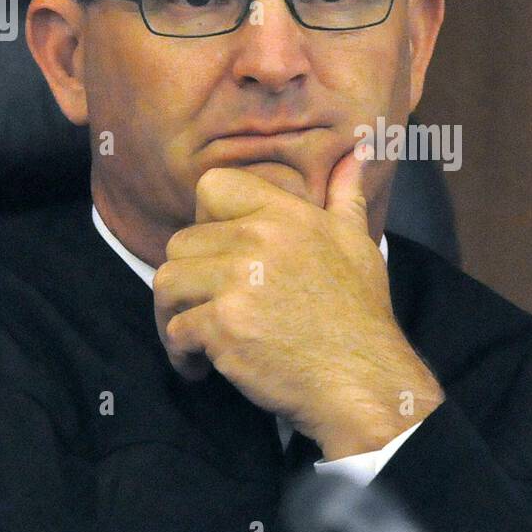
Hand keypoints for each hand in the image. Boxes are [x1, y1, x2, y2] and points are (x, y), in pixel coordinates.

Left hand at [153, 151, 443, 459]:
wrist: (363, 380)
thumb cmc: (360, 315)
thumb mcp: (358, 243)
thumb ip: (346, 195)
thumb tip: (359, 151)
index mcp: (287, 215)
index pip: (212, 186)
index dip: (206, 219)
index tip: (218, 253)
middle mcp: (260, 241)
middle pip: (182, 242)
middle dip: (188, 278)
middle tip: (204, 307)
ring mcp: (240, 283)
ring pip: (168, 282)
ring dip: (173, 313)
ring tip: (194, 335)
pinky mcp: (225, 327)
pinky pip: (175, 331)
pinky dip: (181, 353)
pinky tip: (202, 366)